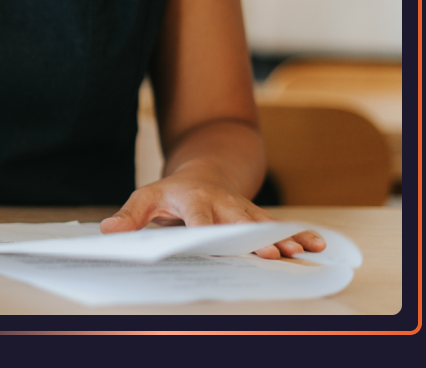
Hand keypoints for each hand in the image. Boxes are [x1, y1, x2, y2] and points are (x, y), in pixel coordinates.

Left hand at [99, 162, 325, 258]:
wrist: (203, 171)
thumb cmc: (172, 193)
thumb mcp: (146, 197)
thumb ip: (130, 216)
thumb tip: (108, 231)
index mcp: (194, 199)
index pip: (200, 217)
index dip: (209, 231)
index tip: (218, 243)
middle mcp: (222, 203)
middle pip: (239, 221)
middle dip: (254, 237)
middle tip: (271, 253)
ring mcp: (243, 209)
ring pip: (264, 223)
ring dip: (282, 237)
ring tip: (301, 251)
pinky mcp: (257, 216)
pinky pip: (279, 225)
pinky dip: (298, 233)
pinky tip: (317, 244)